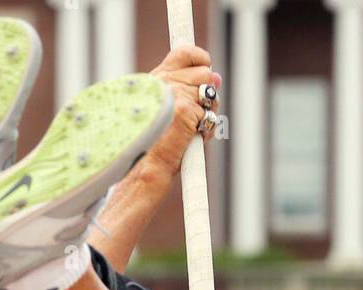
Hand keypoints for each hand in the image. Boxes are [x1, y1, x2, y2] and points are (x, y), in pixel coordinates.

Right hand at [146, 45, 222, 177]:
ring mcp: (176, 94)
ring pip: (211, 95)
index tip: (206, 67)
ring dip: (208, 114)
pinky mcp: (185, 110)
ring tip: (192, 130)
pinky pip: (210, 116)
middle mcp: (166, 81)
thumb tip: (218, 77)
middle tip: (196, 116)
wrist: (145, 164)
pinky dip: (206, 131)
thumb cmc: (153, 142)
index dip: (201, 59)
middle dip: (207, 96)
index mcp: (158, 78)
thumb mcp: (169, 109)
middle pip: (206, 74)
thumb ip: (190, 87)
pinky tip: (191, 139)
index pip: (185, 52)